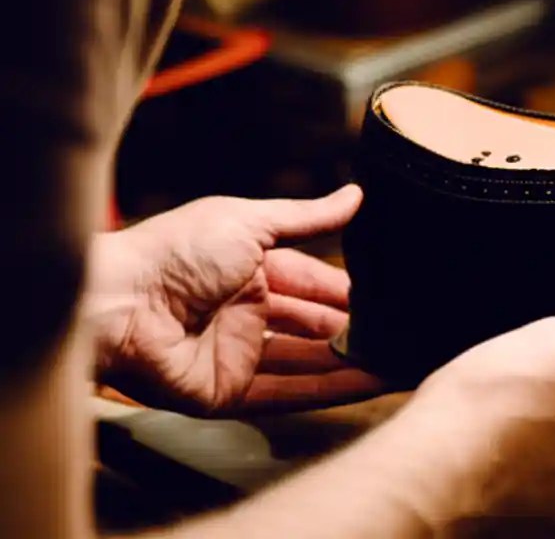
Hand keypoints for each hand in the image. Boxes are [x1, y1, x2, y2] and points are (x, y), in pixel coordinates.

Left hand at [86, 185, 382, 415]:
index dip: (346, 290)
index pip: (310, 281)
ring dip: (351, 365)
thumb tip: (356, 195)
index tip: (389, 296)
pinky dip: (329, 391)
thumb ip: (307, 218)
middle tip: (402, 335)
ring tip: (399, 364)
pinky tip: (368, 387)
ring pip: (307, 363)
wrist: (118, 305)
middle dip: (354, 330)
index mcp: (247, 267)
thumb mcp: (249, 222)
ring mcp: (236, 354)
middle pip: (311, 324)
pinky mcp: (227, 392)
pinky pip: (287, 393)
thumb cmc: (174, 252)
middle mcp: (243, 311)